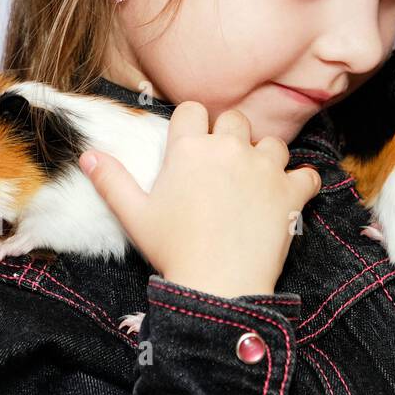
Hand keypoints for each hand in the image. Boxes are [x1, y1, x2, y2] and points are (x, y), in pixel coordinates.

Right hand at [79, 101, 322, 298]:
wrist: (217, 285)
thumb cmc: (172, 250)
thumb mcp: (134, 215)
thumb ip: (111, 180)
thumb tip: (87, 155)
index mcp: (190, 149)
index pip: (193, 109)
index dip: (193, 124)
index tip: (192, 144)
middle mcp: (229, 149)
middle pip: (234, 120)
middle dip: (230, 137)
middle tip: (222, 167)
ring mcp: (264, 168)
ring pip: (272, 143)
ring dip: (265, 157)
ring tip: (254, 181)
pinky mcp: (290, 191)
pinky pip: (307, 174)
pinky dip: (301, 183)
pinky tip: (289, 196)